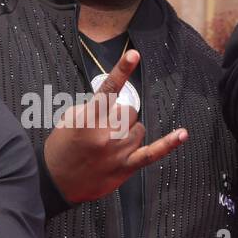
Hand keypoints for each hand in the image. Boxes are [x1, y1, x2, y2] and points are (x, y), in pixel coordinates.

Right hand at [43, 47, 186, 204]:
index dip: (121, 71)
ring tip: (110, 144)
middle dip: (120, 115)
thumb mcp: (68, 120)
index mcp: (88, 120)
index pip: (108, 90)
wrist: (55, 182)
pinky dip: (168, 144)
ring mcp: (117, 152)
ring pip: (139, 129)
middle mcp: (105, 134)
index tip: (134, 55)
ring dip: (129, 131)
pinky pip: (152, 153)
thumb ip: (91, 107)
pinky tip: (182, 134)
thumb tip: (112, 102)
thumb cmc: (61, 148)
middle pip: (129, 111)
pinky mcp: (125, 167)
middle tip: (104, 128)